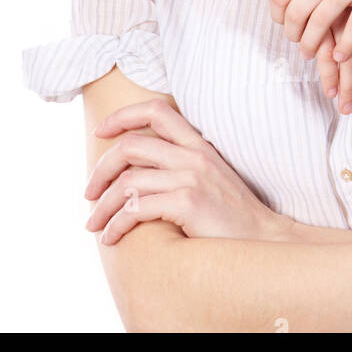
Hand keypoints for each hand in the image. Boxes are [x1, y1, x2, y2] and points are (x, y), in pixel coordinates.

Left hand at [84, 101, 290, 245]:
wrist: (262, 241)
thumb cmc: (231, 216)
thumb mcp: (209, 178)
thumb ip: (181, 165)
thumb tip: (137, 171)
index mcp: (199, 144)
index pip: (157, 110)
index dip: (123, 115)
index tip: (101, 131)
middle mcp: (194, 155)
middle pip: (130, 145)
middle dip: (100, 169)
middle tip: (88, 193)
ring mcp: (191, 177)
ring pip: (128, 181)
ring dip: (102, 206)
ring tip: (94, 224)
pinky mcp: (187, 203)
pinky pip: (136, 209)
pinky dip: (116, 224)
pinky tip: (112, 237)